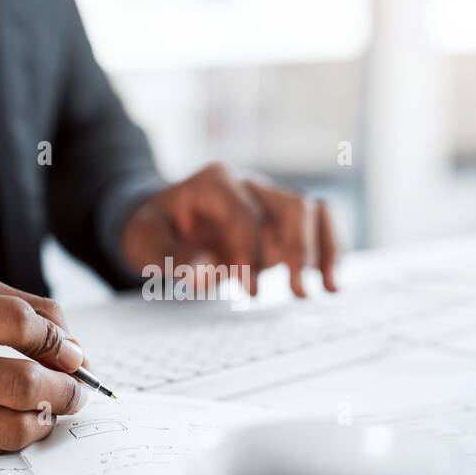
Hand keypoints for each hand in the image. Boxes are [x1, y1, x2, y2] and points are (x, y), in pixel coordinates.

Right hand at [0, 272, 87, 463]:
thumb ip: (14, 304)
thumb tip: (74, 347)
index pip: (13, 323)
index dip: (56, 339)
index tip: (71, 350)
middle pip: (17, 383)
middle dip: (65, 388)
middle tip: (79, 387)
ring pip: (6, 428)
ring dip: (47, 419)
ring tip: (53, 407)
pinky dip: (10, 437)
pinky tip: (15, 421)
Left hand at [120, 161, 339, 297]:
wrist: (161, 222)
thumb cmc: (153, 230)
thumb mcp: (145, 243)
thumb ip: (171, 257)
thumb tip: (205, 274)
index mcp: (216, 182)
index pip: (244, 215)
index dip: (248, 254)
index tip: (247, 291)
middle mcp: (249, 186)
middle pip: (291, 205)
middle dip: (298, 249)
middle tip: (296, 292)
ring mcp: (268, 202)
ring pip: (311, 212)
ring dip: (322, 249)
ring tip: (328, 288)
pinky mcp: (280, 223)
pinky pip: (317, 226)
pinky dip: (328, 251)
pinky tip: (330, 281)